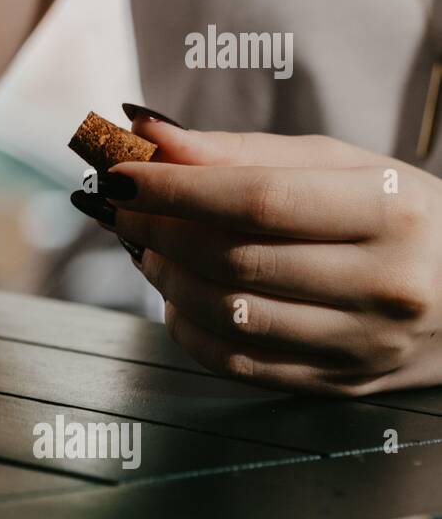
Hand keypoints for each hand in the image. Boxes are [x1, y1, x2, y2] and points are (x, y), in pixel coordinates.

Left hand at [94, 113, 441, 395]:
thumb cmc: (395, 214)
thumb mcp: (339, 165)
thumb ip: (241, 152)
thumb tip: (151, 135)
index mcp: (389, 209)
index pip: (256, 200)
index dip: (175, 190)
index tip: (123, 175)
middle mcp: (383, 282)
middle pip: (234, 259)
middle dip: (159, 231)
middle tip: (124, 210)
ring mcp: (362, 343)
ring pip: (228, 314)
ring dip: (166, 278)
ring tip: (149, 248)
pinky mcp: (338, 383)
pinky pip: (236, 363)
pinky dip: (188, 328)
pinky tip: (178, 297)